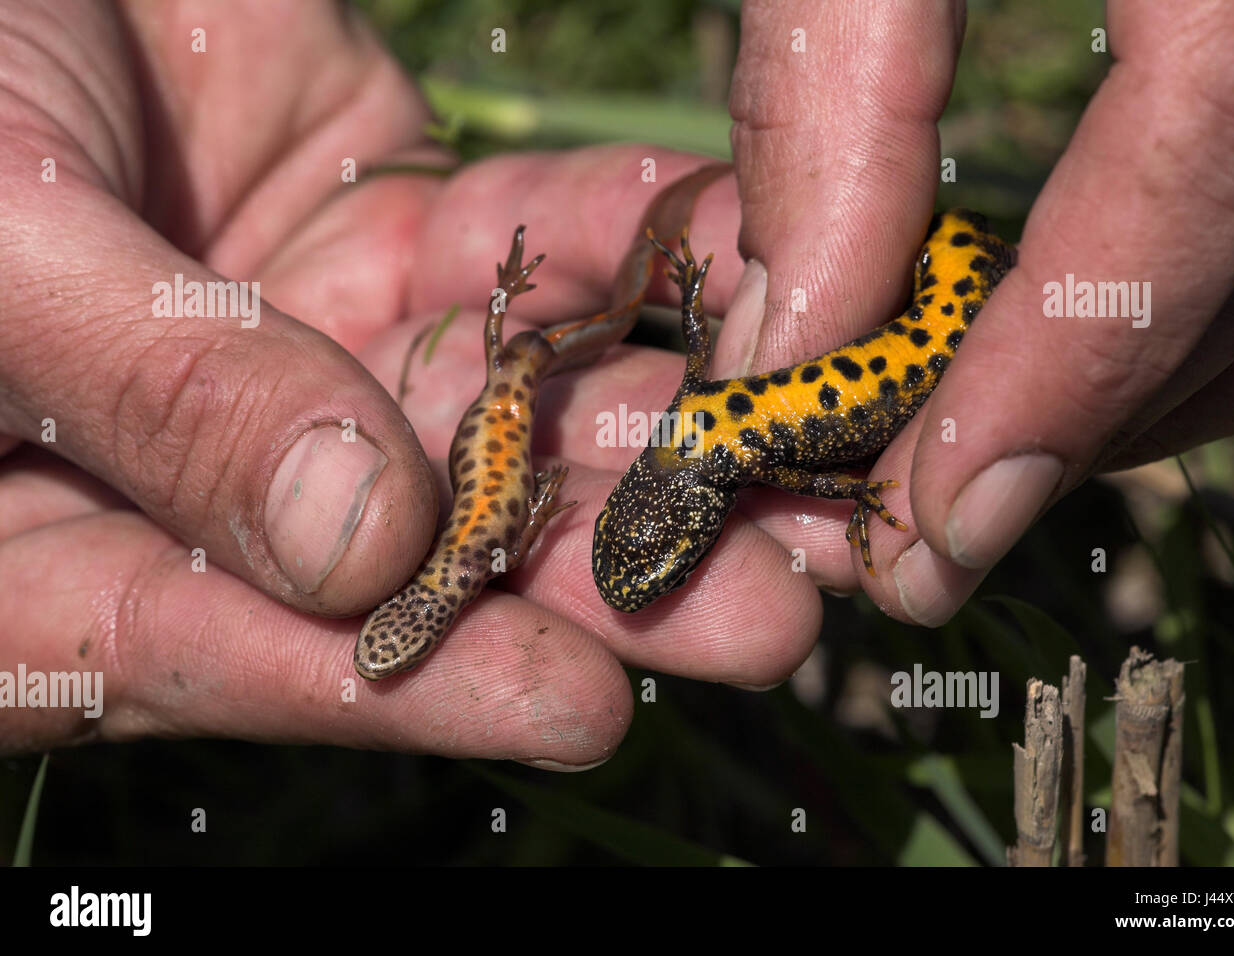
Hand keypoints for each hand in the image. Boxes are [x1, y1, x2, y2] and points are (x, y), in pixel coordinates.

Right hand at [0, 0, 818, 763]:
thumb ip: (162, 399)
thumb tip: (354, 549)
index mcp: (49, 534)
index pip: (230, 646)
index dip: (411, 684)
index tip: (582, 705)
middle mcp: (207, 467)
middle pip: (411, 554)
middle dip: (587, 579)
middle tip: (761, 616)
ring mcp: (311, 348)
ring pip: (494, 412)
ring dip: (643, 436)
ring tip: (787, 475)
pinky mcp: (387, 235)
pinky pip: (518, 247)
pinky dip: (616, 248)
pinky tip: (722, 261)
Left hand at [720, 0, 1233, 625]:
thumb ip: (828, 98)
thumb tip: (784, 341)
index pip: (1205, 163)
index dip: (1066, 364)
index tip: (938, 517)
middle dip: (1098, 423)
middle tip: (940, 530)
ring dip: (1154, 394)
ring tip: (990, 468)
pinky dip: (1198, 317)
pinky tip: (1077, 348)